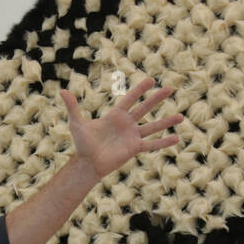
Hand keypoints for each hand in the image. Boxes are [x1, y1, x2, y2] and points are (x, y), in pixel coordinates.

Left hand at [61, 76, 183, 180]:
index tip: (151, 80)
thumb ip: (72, 107)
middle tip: (170, 88)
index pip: (130, 99)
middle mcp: (126, 124)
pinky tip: (176, 139)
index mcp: (115, 115)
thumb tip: (62, 91)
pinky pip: (152, 145)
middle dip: (157, 99)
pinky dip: (163, 142)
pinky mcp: (134, 149)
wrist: (88, 163)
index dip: (140, 90)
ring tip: (181, 116)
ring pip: (152, 127)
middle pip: (145, 108)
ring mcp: (132, 136)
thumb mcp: (77, 124)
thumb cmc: (82, 144)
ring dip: (166, 122)